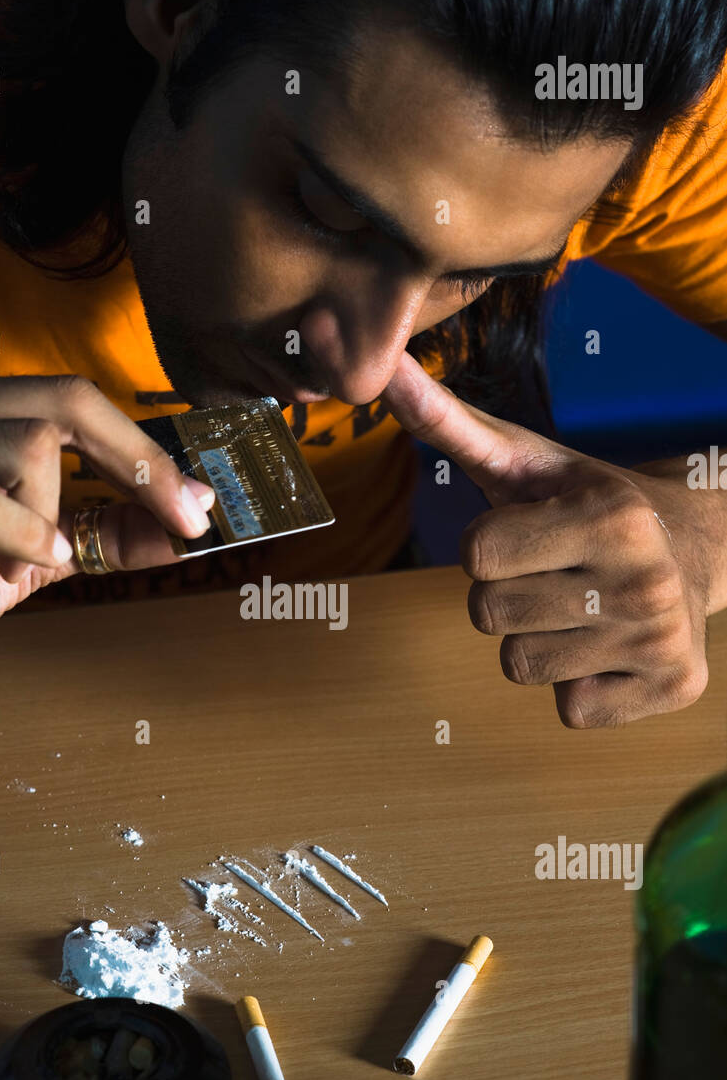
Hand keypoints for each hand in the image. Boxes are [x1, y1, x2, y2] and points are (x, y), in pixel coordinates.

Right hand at [0, 365, 214, 697]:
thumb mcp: (34, 558)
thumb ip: (103, 534)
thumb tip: (183, 523)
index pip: (76, 401)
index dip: (147, 449)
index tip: (199, 500)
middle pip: (66, 401)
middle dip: (140, 464)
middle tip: (183, 517)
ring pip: (29, 442)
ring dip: (51, 519)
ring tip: (27, 565)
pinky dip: (22, 537)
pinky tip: (23, 567)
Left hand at [384, 352, 720, 727]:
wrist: (700, 545)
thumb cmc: (587, 502)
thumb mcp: (527, 460)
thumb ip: (450, 423)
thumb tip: (384, 370)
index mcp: (609, 516)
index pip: (475, 556)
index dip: (486, 545)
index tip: (527, 532)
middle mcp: (644, 580)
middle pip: (489, 614)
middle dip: (504, 592)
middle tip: (553, 571)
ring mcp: (660, 640)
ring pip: (521, 665)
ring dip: (535, 639)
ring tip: (579, 605)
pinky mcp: (671, 689)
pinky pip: (569, 708)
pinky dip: (577, 682)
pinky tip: (607, 645)